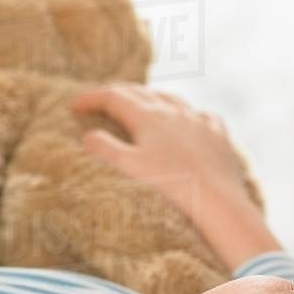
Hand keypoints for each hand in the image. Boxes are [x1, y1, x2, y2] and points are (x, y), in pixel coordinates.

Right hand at [71, 84, 281, 269]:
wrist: (218, 200)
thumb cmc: (171, 185)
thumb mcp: (127, 167)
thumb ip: (103, 148)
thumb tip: (88, 135)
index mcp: (148, 117)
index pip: (114, 97)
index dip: (91, 98)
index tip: (74, 105)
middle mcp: (174, 112)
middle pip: (140, 93)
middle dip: (117, 93)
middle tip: (101, 101)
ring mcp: (199, 122)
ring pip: (172, 99)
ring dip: (152, 98)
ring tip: (142, 104)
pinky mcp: (219, 136)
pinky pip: (204, 116)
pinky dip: (191, 114)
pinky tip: (192, 120)